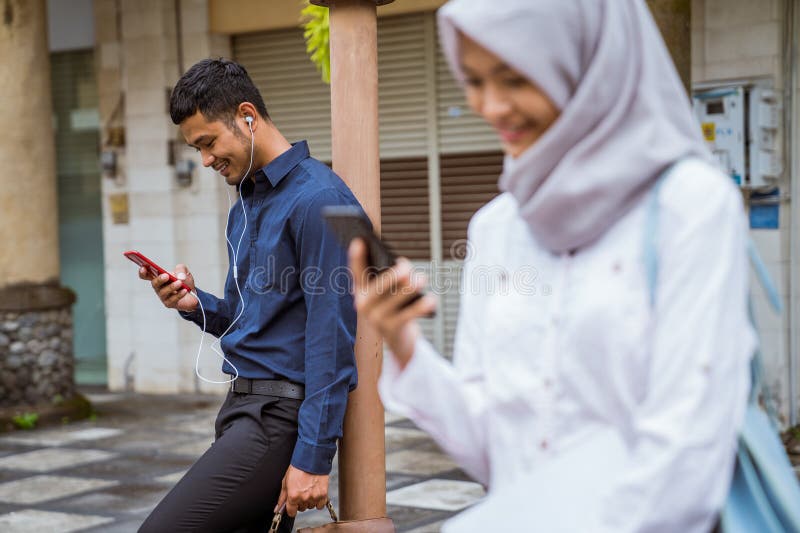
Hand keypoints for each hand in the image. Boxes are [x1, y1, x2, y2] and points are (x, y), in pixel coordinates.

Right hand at [139, 263, 197, 311]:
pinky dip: (179, 294)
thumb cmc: (184, 282)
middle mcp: (158, 287)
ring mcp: (163, 296)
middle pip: (154, 283)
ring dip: (171, 287)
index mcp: (159, 277)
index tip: (143, 268)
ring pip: (164, 292)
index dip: (143, 272)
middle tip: (166, 275)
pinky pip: (172, 299)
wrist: (193, 295)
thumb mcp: (183, 271)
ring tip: (179, 282)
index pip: (147, 275)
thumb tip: (180, 277)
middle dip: (159, 279)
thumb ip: (181, 269)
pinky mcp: (169, 303)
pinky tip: (184, 290)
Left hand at [275, 465, 328, 516]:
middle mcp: (304, 498)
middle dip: (300, 502)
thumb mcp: (286, 482)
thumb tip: (278, 508)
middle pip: (302, 509)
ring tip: (309, 489)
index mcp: (293, 495)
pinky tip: (315, 493)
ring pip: (311, 506)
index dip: (291, 509)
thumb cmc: (298, 468)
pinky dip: (318, 501)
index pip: (291, 512)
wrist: (311, 459)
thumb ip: (282, 497)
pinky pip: (320, 505)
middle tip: (301, 492)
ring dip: (309, 501)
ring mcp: (314, 496)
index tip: (292, 506)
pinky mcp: (323, 494)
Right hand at [348, 239, 436, 368]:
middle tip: (405, 266)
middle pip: (377, 288)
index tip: (359, 241)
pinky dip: (421, 307)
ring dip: (409, 289)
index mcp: (361, 291)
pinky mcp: (391, 329)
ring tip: (422, 279)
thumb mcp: (389, 290)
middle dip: (392, 277)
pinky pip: (408, 315)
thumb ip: (392, 277)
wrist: (399, 338)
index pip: (356, 272)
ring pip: (394, 301)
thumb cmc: (394, 305)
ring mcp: (376, 319)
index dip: (356, 257)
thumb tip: (404, 268)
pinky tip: (431, 299)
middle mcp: (363, 305)